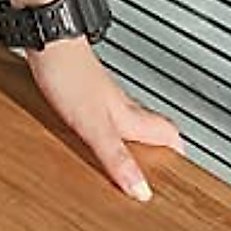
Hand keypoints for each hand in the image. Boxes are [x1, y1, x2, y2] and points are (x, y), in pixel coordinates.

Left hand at [27, 37, 183, 200]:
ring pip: (123, 116)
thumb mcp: (95, 127)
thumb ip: (117, 158)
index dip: (177, 149)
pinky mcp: (76, 84)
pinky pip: (95, 109)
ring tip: (121, 154)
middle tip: (155, 166)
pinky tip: (82, 126)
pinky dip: (97, 122)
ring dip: (125, 134)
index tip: (184, 166)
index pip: (168, 132)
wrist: (46, 41)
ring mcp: (97, 92)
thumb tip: (142, 190)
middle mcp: (118, 102)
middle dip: (154, 144)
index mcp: (129, 114)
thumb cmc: (69, 74)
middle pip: (148, 123)